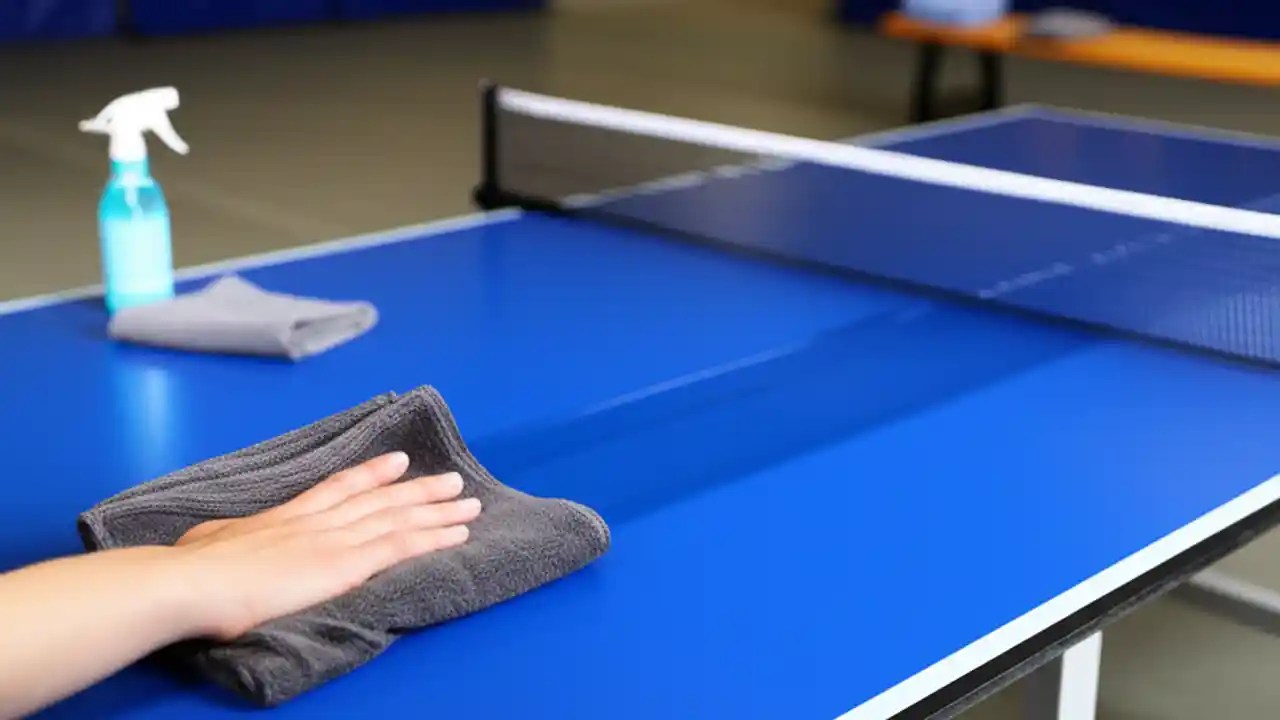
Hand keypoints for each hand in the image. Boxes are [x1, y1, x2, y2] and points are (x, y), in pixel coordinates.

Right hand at [173, 452, 480, 640]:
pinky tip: (459, 534)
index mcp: (283, 518)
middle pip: (379, 498)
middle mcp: (316, 521)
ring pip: (399, 517)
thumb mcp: (206, 546)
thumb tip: (211, 544)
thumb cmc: (190, 571)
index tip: (396, 462)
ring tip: (469, 503)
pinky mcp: (347, 564)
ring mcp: (334, 539)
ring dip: (439, 510)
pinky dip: (434, 537)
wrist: (193, 582)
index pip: (337, 489)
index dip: (370, 474)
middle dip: (418, 490)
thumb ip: (224, 542)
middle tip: (451, 480)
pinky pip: (403, 546)